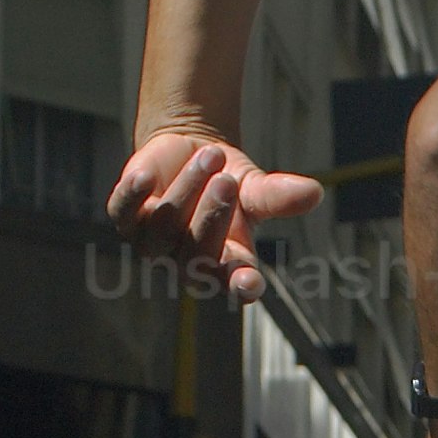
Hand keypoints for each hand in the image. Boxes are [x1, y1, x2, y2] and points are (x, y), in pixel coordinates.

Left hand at [107, 116, 322, 303]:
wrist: (191, 152)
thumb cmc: (230, 182)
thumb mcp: (255, 189)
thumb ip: (278, 197)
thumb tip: (314, 192)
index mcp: (225, 265)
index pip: (232, 283)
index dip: (240, 286)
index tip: (251, 283)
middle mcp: (186, 262)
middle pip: (197, 251)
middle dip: (213, 215)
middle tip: (229, 181)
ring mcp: (152, 243)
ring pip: (164, 228)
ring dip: (188, 190)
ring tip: (210, 155)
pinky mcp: (126, 217)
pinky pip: (124, 210)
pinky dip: (133, 194)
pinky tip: (145, 175)